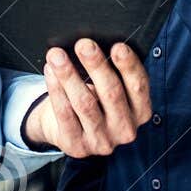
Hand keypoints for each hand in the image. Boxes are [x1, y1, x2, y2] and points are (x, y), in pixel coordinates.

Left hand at [22, 39, 151, 156]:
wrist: (70, 130)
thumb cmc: (95, 100)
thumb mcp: (109, 89)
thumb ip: (111, 72)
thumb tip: (94, 45)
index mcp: (140, 112)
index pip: (139, 87)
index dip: (129, 66)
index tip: (118, 47)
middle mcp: (125, 129)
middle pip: (111, 93)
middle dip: (96, 65)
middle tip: (83, 45)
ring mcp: (102, 141)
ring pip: (84, 103)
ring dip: (69, 75)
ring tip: (57, 55)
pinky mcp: (77, 146)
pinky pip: (64, 113)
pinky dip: (56, 89)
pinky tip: (50, 71)